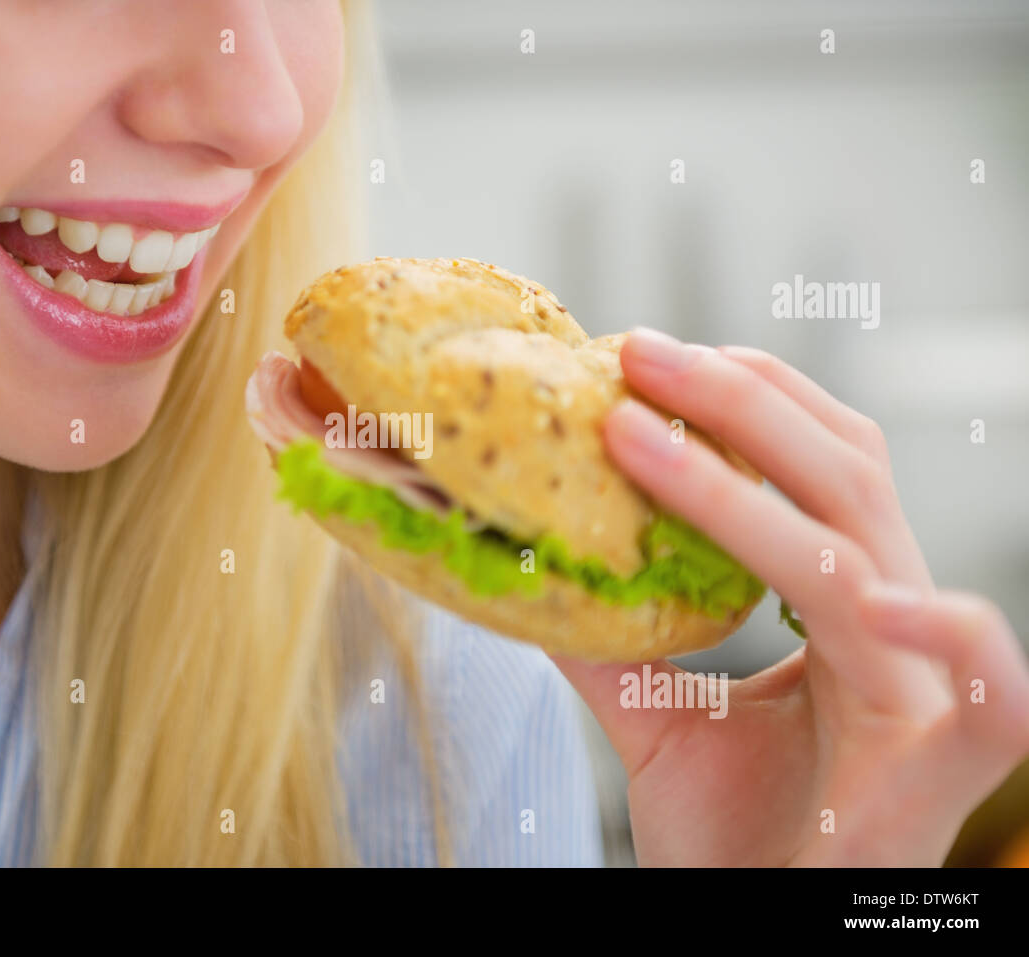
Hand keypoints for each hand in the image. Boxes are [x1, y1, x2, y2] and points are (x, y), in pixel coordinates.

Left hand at [552, 327, 1028, 865]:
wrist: (757, 932)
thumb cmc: (735, 837)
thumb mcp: (659, 719)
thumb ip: (611, 643)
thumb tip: (535, 566)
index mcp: (847, 603)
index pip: (819, 463)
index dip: (746, 400)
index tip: (649, 361)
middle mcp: (896, 623)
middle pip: (841, 471)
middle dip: (737, 400)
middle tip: (637, 352)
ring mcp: (928, 682)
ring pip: (854, 550)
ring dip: (745, 482)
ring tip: (639, 429)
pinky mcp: (946, 754)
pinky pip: (973, 668)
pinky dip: (932, 621)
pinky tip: (865, 593)